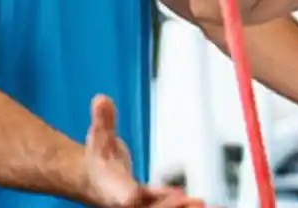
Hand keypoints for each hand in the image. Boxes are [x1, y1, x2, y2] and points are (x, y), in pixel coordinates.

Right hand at [84, 96, 204, 207]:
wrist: (97, 177)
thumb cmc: (100, 157)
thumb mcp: (100, 135)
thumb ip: (103, 119)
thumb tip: (101, 99)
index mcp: (113, 186)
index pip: (123, 195)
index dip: (131, 197)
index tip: (137, 195)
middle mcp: (127, 201)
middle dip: (165, 206)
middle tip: (187, 200)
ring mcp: (141, 205)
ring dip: (179, 207)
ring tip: (199, 203)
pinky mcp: (153, 204)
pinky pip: (169, 206)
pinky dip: (183, 205)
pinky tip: (200, 202)